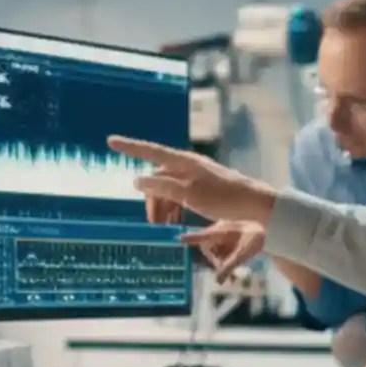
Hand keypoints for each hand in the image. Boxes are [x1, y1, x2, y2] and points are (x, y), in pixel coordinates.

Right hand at [107, 136, 278, 223]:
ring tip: (164, 225)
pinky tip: (176, 222)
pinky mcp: (203, 188)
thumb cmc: (223, 198)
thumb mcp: (189, 195)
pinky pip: (179, 195)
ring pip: (168, 189)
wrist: (255, 205)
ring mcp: (196, 176)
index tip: (110, 141)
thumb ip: (163, 187)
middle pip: (158, 178)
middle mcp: (188, 165)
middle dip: (151, 199)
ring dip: (162, 206)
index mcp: (184, 162)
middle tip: (152, 223)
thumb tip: (138, 180)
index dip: (130, 147)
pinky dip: (174, 207)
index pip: (151, 151)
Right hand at [181, 221, 265, 282]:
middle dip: (215, 263)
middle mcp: (219, 232)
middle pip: (209, 250)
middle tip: (225, 274)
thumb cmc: (256, 238)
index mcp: (219, 232)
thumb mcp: (242, 255)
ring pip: (217, 252)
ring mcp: (225, 236)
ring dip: (222, 265)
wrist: (271, 230)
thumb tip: (217, 281)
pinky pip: (224, 252)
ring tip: (232, 277)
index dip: (191, 238)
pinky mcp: (230, 239)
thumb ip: (228, 267)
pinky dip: (227, 263)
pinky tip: (234, 274)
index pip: (201, 236)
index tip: (180, 238)